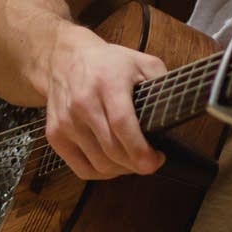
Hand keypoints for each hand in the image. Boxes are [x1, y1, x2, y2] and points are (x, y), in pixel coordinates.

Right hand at [42, 24, 167, 179]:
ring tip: (131, 158)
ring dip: (121, 169)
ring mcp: (66, 121)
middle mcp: (83, 103)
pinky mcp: (55, 134)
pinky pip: (82, 169)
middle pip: (112, 150)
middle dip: (137, 163)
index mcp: (107, 83)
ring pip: (99, 164)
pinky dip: (101, 172)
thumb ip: (162, 83)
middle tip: (149, 159)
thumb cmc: (107, 63)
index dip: (142, 151)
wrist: (64, 59)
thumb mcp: (141, 61)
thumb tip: (177, 109)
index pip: (122, 125)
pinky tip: (111, 161)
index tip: (157, 159)